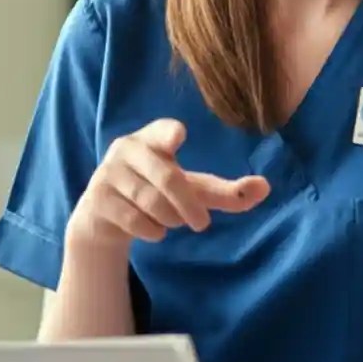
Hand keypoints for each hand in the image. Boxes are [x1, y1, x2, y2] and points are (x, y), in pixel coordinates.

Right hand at [67, 119, 270, 249]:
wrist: (103, 215)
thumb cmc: (157, 192)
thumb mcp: (191, 190)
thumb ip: (226, 192)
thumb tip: (265, 188)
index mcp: (153, 138)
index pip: (163, 131)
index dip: (170, 134)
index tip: (178, 137)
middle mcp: (128, 149)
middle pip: (167, 178)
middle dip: (188, 204)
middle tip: (202, 224)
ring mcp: (108, 173)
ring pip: (150, 201)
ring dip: (169, 218)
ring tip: (172, 221)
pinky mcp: (97, 199)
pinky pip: (132, 219)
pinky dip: (151, 230)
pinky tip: (154, 230)